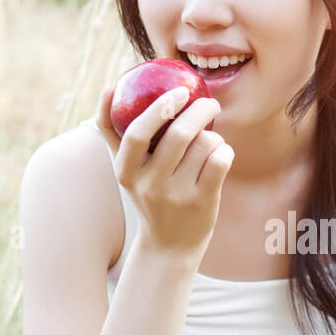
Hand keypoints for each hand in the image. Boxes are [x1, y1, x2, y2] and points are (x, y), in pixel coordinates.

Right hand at [94, 84, 233, 259]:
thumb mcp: (127, 171)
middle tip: (209, 102)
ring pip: (204, 144)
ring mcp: (177, 196)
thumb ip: (115, 135)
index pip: (136, 134)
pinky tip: (221, 154)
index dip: (157, 109)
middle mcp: (149, 185)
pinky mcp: (202, 203)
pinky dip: (225, 150)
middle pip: (178, 134)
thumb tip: (110, 88)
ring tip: (211, 141)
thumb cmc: (149, 195)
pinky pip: (221, 160)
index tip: (177, 91)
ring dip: (214, 135)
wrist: (169, 246)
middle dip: (200, 109)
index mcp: (126, 172)